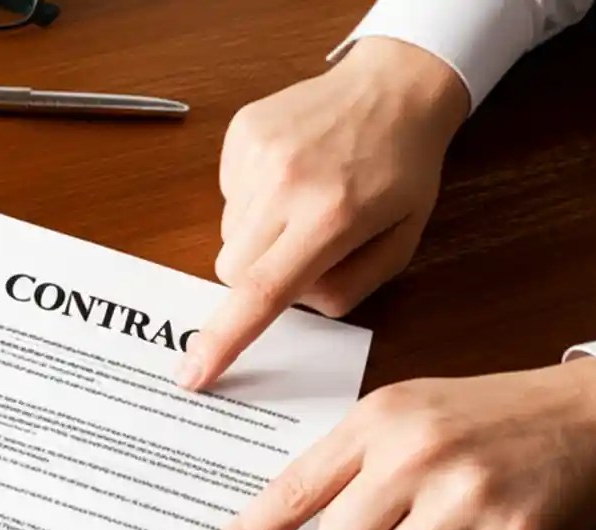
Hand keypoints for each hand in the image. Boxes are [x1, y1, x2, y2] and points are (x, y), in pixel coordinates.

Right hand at [176, 38, 468, 391]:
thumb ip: (345, 290)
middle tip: (300, 251)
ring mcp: (258, 153)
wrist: (393, 89)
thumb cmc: (402, 172)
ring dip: (258, 236)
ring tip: (301, 203)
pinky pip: (227, 196)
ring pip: (228, 236)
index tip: (193, 374)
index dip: (223, 339)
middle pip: (232, 271)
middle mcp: (286, 184)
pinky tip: (289, 177)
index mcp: (331, 217)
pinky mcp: (241, 134)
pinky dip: (253, 200)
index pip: (262, 291)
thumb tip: (290, 304)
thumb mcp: (399, 245)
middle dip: (257, 279)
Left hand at [196, 357, 595, 529]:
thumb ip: (350, 458)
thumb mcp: (406, 411)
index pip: (295, 489)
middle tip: (413, 509)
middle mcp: (416, 453)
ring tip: (456, 520)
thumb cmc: (483, 418)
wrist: (588, 416)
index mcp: (379, 418)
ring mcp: (465, 497)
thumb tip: (295, 522)